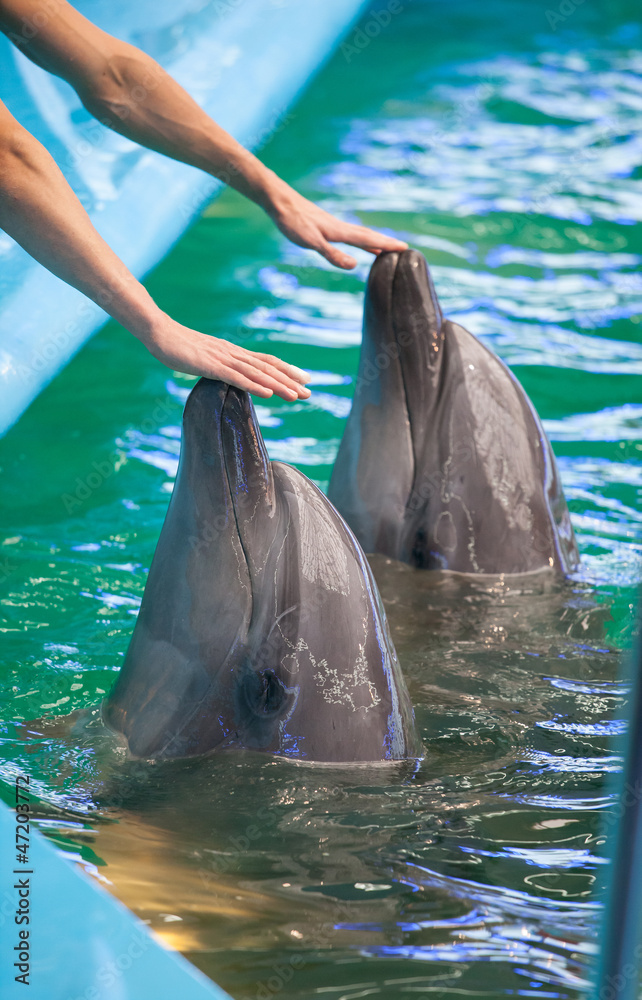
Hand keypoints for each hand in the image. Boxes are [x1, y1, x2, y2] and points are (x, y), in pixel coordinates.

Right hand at [143, 316, 310, 400]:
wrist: (159, 332)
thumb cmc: (178, 346)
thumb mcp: (205, 358)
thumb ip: (219, 366)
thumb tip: (230, 376)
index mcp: (233, 352)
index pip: (266, 361)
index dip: (287, 370)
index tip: (305, 380)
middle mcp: (233, 354)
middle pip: (268, 368)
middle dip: (290, 381)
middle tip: (309, 393)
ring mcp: (223, 359)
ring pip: (257, 374)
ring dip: (278, 385)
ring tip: (296, 396)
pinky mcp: (211, 366)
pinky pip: (236, 378)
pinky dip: (254, 386)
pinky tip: (268, 394)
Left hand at [268, 186, 407, 268]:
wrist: (279, 201)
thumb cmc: (293, 222)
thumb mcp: (311, 243)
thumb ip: (333, 254)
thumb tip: (355, 266)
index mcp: (339, 232)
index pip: (367, 240)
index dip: (385, 245)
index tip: (404, 248)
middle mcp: (340, 227)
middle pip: (367, 236)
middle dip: (385, 243)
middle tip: (403, 248)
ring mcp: (333, 226)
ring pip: (359, 235)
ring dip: (374, 241)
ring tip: (386, 249)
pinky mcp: (326, 226)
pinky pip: (349, 235)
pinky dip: (360, 240)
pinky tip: (359, 244)